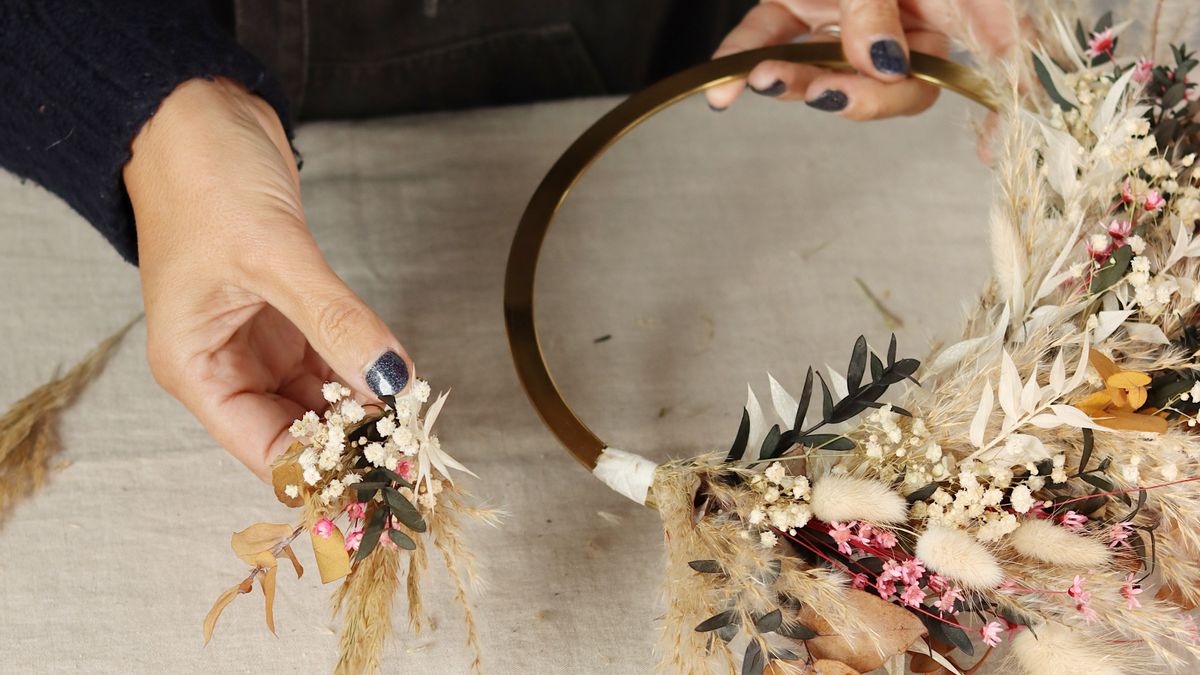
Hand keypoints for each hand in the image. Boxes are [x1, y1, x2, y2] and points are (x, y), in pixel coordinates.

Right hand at [125, 78, 412, 480]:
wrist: (197, 111)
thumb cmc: (200, 177)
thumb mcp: (271, 255)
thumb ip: (335, 321)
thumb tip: (389, 377)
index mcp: (197, 367)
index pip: (264, 450)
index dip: (322, 472)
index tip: (380, 480)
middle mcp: (226, 362)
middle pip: (296, 430)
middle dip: (351, 444)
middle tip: (412, 454)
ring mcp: (260, 338)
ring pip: (320, 395)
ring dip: (365, 409)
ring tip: (415, 422)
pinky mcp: (289, 310)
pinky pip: (333, 356)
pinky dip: (365, 367)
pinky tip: (400, 378)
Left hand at [706, 0, 1014, 118]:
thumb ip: (878, 4)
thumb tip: (883, 63)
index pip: (993, 52)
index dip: (1000, 105)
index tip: (988, 147)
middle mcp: (909, 10)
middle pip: (902, 81)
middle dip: (861, 96)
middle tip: (824, 95)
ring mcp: (850, 12)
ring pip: (832, 69)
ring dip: (794, 81)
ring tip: (761, 79)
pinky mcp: (798, 3)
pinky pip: (772, 38)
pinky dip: (742, 60)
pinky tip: (719, 94)